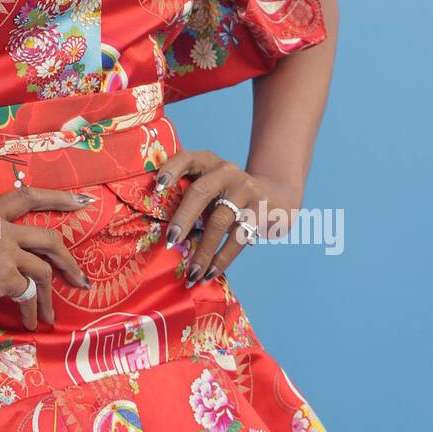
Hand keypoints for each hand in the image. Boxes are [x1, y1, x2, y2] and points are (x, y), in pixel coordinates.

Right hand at [0, 180, 92, 329]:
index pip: (30, 196)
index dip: (59, 198)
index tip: (83, 202)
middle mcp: (2, 227)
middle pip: (50, 238)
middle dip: (69, 261)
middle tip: (79, 279)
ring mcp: (6, 251)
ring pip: (43, 271)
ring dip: (50, 296)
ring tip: (50, 315)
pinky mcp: (5, 276)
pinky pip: (28, 294)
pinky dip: (32, 310)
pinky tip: (29, 322)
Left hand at [153, 150, 302, 285]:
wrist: (276, 196)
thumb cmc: (227, 196)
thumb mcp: (210, 186)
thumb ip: (188, 196)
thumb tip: (159, 232)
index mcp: (207, 162)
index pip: (186, 158)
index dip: (170, 170)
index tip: (156, 187)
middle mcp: (225, 171)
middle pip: (201, 192)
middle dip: (183, 219)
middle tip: (170, 241)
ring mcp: (245, 188)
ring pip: (219, 221)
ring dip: (204, 251)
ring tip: (192, 273)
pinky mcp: (261, 209)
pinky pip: (238, 237)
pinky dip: (222, 258)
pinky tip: (211, 272)